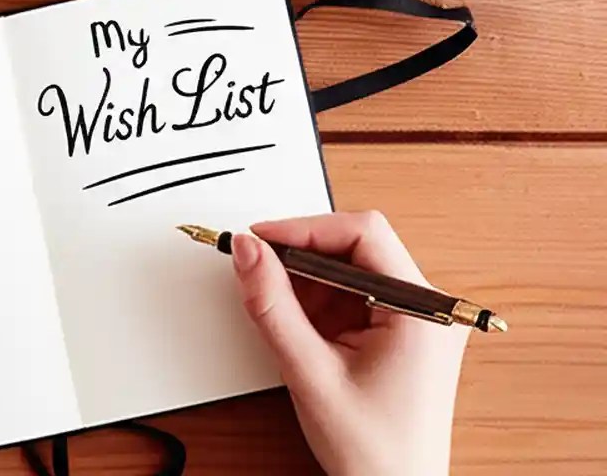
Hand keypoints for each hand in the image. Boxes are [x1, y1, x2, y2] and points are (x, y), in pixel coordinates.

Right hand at [230, 212, 468, 475]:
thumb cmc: (374, 452)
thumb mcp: (310, 373)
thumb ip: (273, 306)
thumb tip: (249, 253)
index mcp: (422, 311)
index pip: (363, 234)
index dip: (304, 228)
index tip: (261, 238)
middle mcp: (429, 308)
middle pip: (357, 247)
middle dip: (302, 256)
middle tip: (258, 271)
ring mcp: (418, 320)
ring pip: (352, 270)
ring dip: (308, 283)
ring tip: (282, 316)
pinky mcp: (402, 333)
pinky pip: (355, 297)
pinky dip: (320, 304)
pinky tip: (301, 329)